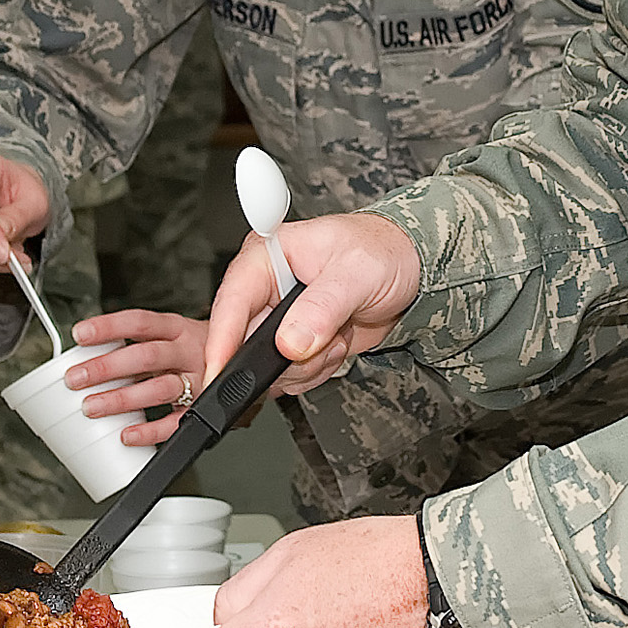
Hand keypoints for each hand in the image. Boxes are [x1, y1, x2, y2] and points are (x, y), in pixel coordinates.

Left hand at [68, 309, 207, 445]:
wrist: (245, 362)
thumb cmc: (199, 351)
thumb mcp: (174, 338)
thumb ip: (140, 346)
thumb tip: (91, 357)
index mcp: (179, 329)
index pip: (140, 323)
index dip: (109, 327)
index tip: (80, 334)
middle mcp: (190, 351)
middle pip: (146, 356)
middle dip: (107, 368)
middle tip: (76, 378)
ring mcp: (200, 380)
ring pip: (159, 388)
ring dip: (122, 399)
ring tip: (93, 407)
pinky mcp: (205, 407)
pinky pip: (177, 422)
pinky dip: (150, 431)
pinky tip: (127, 434)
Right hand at [201, 212, 422, 394]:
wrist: (408, 269)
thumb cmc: (383, 251)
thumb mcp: (358, 272)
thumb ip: (323, 307)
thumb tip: (290, 341)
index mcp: (267, 255)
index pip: (232, 299)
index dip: (222, 338)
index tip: (219, 370)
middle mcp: (266, 287)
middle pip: (247, 341)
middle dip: (287, 356)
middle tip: (324, 344)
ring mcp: (278, 318)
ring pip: (269, 366)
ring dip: (308, 365)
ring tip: (337, 337)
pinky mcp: (293, 342)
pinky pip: (289, 375)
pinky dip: (316, 371)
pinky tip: (336, 345)